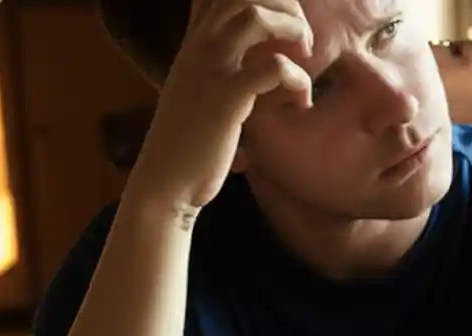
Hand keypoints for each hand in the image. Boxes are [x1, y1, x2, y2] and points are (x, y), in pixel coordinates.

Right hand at [128, 0, 314, 213]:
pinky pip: (272, 69)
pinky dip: (297, 79)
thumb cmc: (191, 143)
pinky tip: (301, 102)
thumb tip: (255, 56)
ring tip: (306, 59)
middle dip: (284, 6)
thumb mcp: (199, 92)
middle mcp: (198, 48)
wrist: (165, 183)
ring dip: (292, 31)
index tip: (284, 25)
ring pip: (254, 16)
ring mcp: (209, 71)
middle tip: (303, 41)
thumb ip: (219, 65)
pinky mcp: (226, 102)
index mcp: (194, 43)